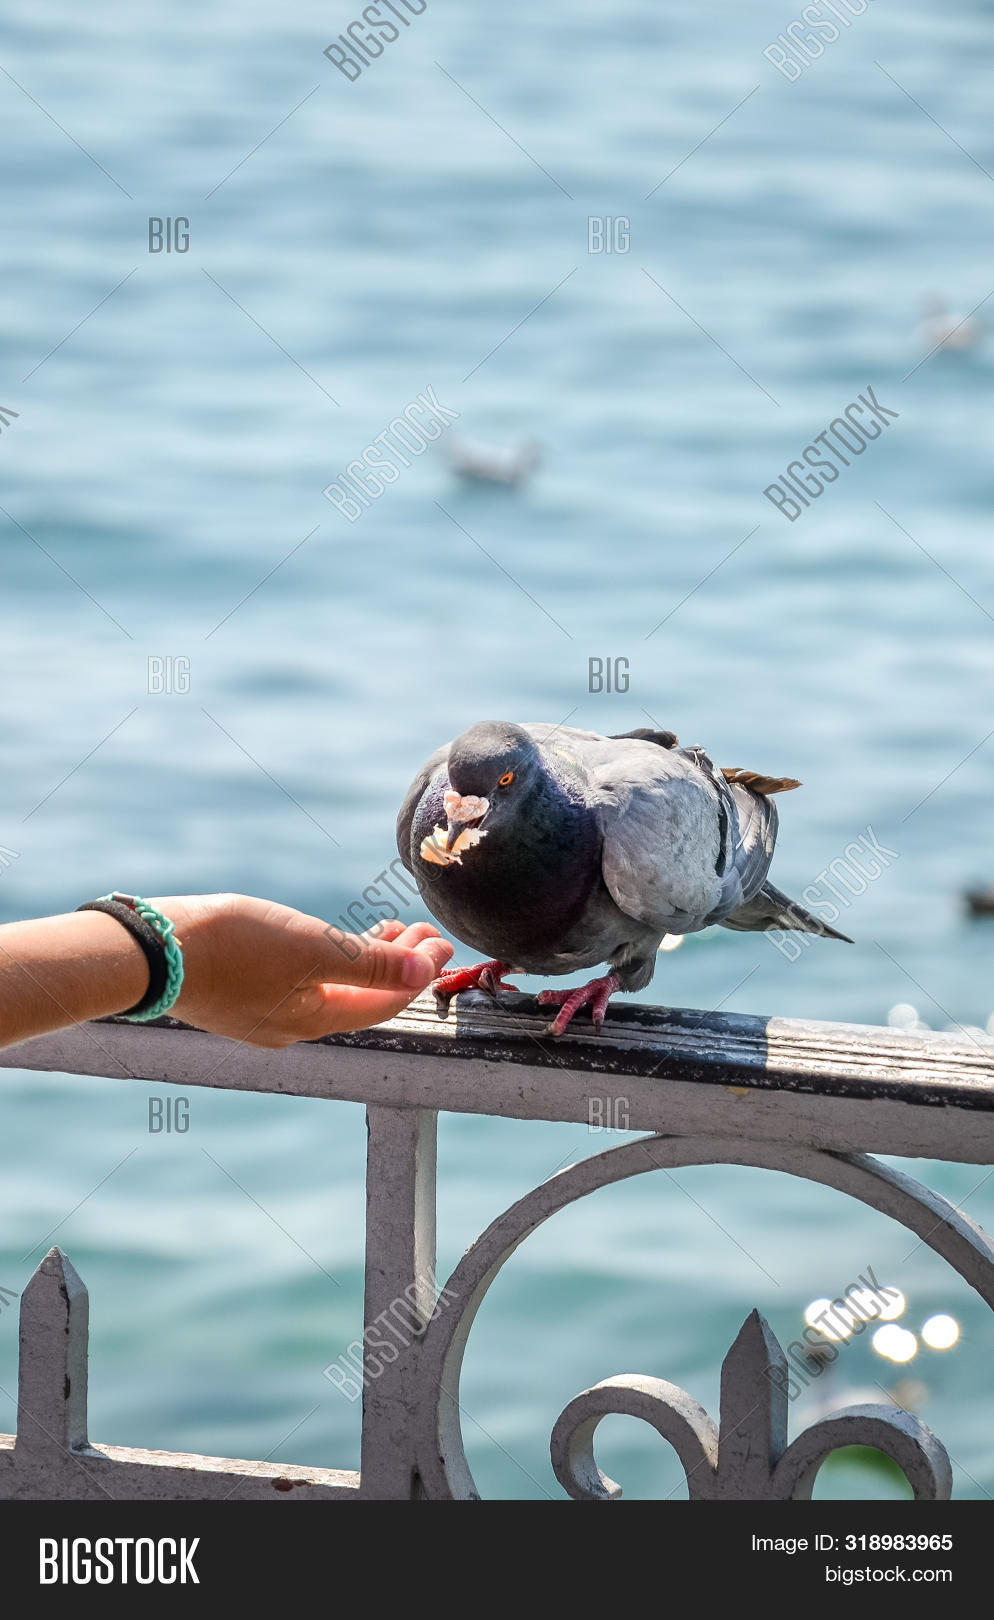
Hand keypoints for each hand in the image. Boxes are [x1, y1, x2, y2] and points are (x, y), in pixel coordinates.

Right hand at [152, 893, 451, 1046]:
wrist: (151, 949)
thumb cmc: (233, 945)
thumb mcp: (312, 947)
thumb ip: (370, 961)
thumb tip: (426, 972)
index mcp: (315, 1020)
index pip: (385, 1002)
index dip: (419, 973)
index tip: (441, 940)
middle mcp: (293, 1026)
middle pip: (362, 998)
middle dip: (399, 964)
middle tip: (423, 932)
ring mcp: (264, 1012)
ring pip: (333, 989)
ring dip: (366, 959)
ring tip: (390, 929)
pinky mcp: (241, 994)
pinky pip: (304, 983)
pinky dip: (331, 961)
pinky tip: (332, 939)